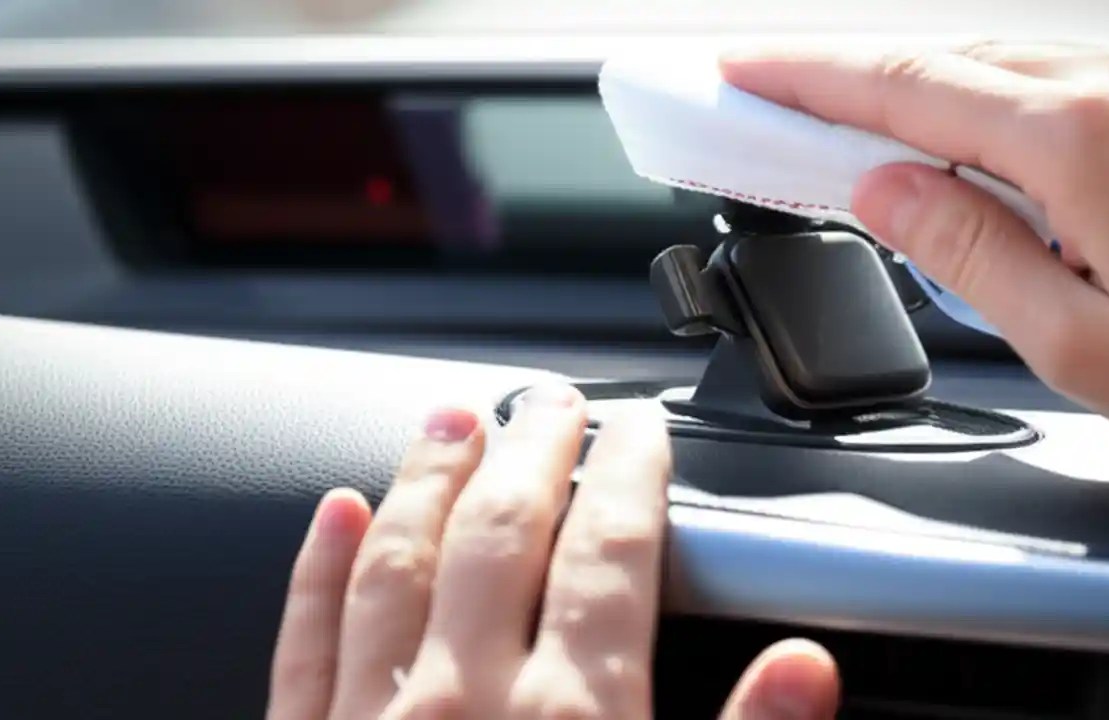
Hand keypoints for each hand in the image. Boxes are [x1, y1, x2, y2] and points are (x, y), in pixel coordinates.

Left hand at [266, 383, 840, 718]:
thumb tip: (805, 668)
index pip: (610, 557)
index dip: (633, 476)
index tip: (643, 428)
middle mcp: (464, 703)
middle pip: (503, 535)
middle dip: (534, 452)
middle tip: (550, 400)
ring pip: (398, 562)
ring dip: (428, 478)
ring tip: (452, 419)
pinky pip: (303, 643)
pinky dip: (317, 572)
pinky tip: (332, 514)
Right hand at [722, 43, 1108, 463]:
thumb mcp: (1076, 344)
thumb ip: (965, 251)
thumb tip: (884, 188)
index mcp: (1079, 143)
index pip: (903, 91)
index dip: (809, 80)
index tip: (746, 71)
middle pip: (945, 64)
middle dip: (852, 81)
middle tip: (781, 105)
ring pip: (1003, 66)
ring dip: (922, 93)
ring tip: (861, 134)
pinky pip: (1061, 79)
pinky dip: (992, 102)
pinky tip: (969, 141)